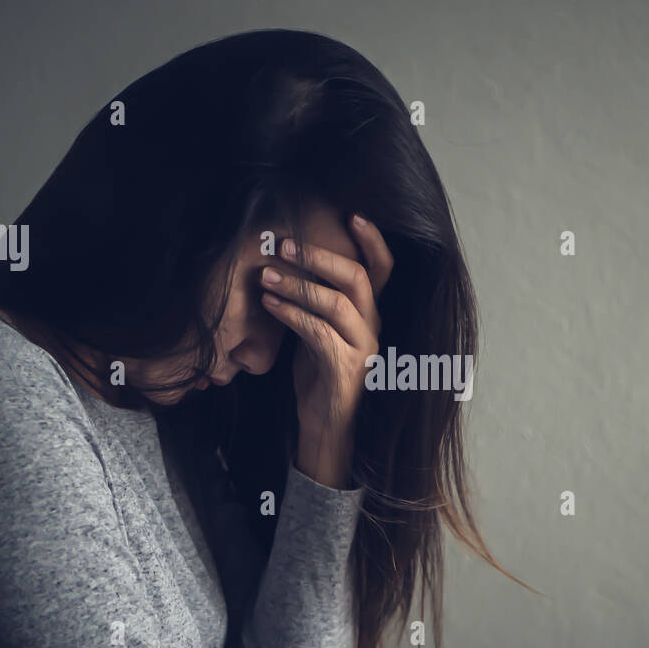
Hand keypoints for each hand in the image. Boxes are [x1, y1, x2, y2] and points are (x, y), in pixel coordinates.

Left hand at [259, 213, 393, 487]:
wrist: (328, 432)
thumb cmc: (321, 381)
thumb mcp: (319, 334)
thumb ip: (315, 305)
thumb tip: (290, 268)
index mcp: (370, 316)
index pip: (383, 271)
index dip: (373, 241)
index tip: (351, 215)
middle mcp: (373, 329)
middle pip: (357, 279)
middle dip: (319, 256)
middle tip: (284, 245)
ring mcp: (363, 350)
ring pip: (337, 304)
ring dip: (298, 285)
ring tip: (265, 275)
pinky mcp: (345, 370)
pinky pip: (318, 333)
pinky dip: (291, 314)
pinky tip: (269, 304)